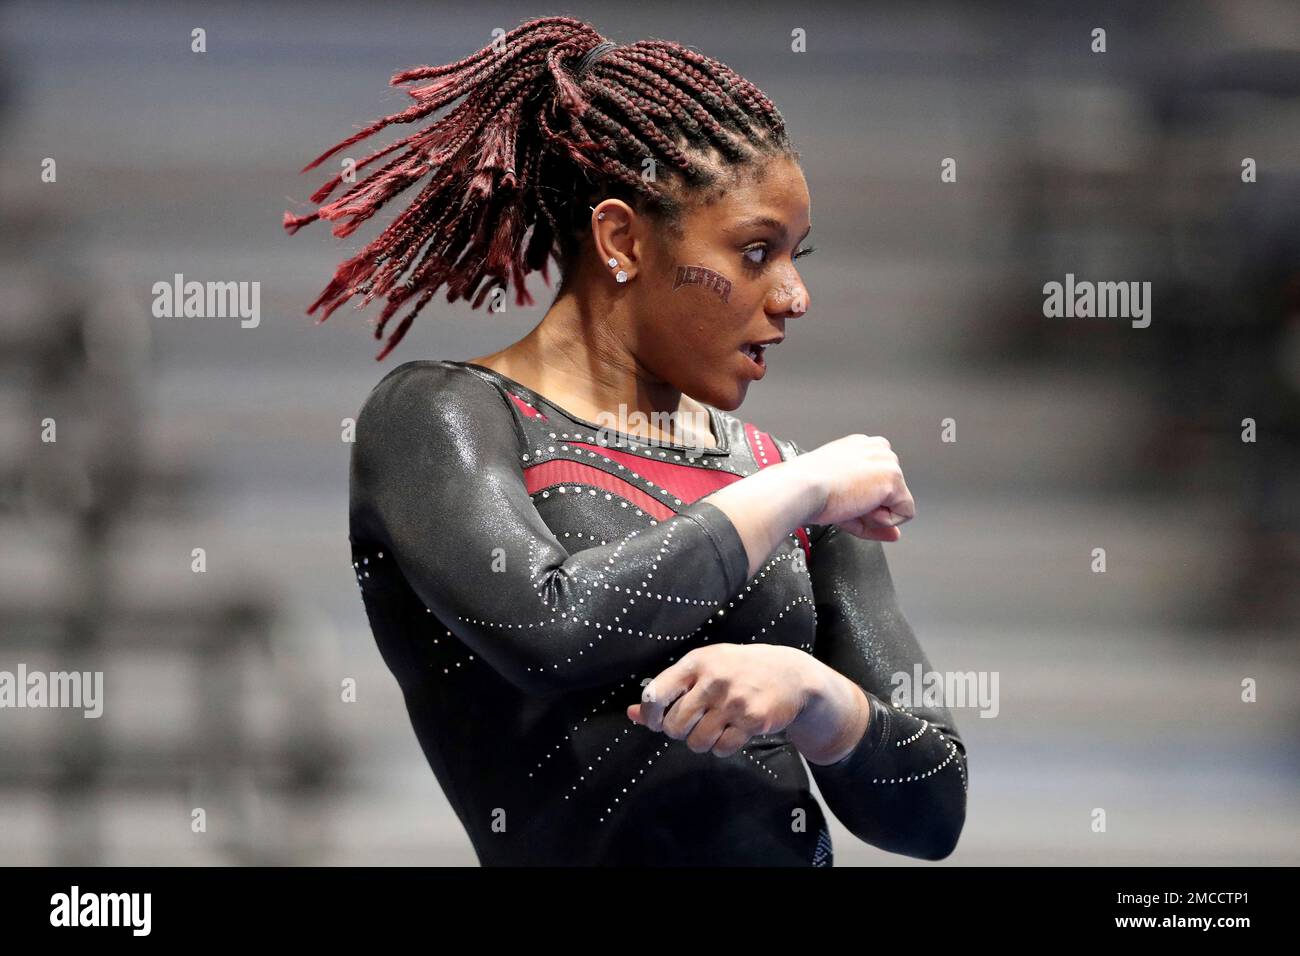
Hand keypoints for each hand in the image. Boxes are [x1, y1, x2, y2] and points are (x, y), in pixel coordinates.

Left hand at [627, 644, 816, 757]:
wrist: (790, 674)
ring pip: (696, 742)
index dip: (650, 714)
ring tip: (714, 727)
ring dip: (702, 742)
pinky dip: (722, 748)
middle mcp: (713, 680)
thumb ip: (668, 690)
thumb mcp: (703, 669)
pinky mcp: (752, 720)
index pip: (655, 694)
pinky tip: (732, 732)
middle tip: (695, 721)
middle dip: (680, 731)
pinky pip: (721, 749)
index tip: (658, 719)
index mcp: (696, 663)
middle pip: (674, 726)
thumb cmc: (738, 670)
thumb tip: (631, 713)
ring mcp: (734, 701)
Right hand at [794, 434, 914, 541]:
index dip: (866, 501)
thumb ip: (871, 515)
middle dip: (872, 508)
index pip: (878, 481)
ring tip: (850, 503)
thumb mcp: (843, 500)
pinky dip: (885, 520)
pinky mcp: (893, 478)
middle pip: (890, 492)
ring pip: (898, 502)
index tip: (845, 500)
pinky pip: (905, 512)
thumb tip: (895, 534)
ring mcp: (887, 462)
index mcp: (861, 447)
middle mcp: (877, 448)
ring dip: (876, 514)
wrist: (801, 488)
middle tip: (845, 504)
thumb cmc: (808, 490)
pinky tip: (862, 507)